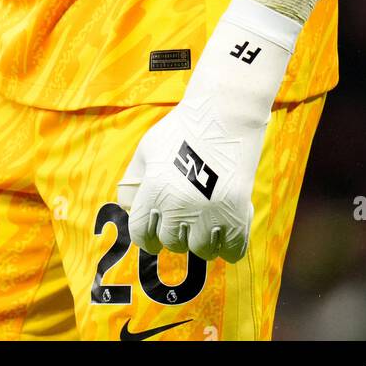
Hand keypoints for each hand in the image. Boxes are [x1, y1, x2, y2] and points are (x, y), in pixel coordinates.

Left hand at [116, 92, 266, 262]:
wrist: (224, 113)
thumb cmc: (183, 130)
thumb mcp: (148, 148)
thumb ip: (135, 179)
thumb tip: (128, 207)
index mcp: (155, 188)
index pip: (141, 234)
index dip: (146, 238)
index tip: (154, 237)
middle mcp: (180, 205)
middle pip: (172, 243)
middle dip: (177, 233)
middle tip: (186, 216)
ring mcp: (210, 211)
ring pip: (202, 250)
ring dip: (203, 240)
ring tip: (207, 219)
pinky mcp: (237, 212)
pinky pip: (232, 251)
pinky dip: (229, 245)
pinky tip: (226, 229)